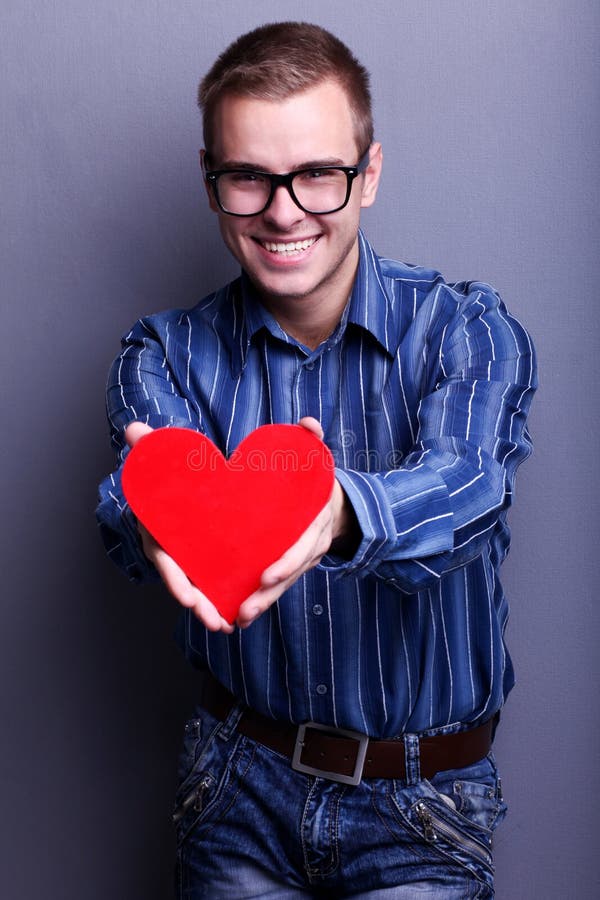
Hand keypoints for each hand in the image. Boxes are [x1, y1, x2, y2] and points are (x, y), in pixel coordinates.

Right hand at [124, 422, 234, 633]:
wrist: (182, 475)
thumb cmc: (170, 469)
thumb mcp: (164, 458)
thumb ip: (151, 446)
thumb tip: (133, 430)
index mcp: (156, 527)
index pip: (163, 558)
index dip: (175, 579)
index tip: (188, 597)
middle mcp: (169, 546)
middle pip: (182, 581)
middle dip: (198, 604)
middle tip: (216, 622)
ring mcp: (187, 554)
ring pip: (198, 587)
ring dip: (211, 608)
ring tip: (229, 626)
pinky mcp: (204, 556)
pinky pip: (212, 581)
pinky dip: (222, 597)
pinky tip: (239, 616)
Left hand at [236, 417, 357, 628]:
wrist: (337, 501)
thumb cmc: (317, 477)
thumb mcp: (318, 458)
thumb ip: (310, 440)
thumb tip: (309, 425)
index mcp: (317, 521)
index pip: (303, 546)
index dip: (287, 563)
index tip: (266, 577)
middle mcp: (313, 544)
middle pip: (291, 574)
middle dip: (269, 594)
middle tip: (245, 609)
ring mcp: (303, 557)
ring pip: (283, 585)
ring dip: (262, 604)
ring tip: (238, 619)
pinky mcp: (291, 565)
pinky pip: (278, 586)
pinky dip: (262, 601)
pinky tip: (237, 616)